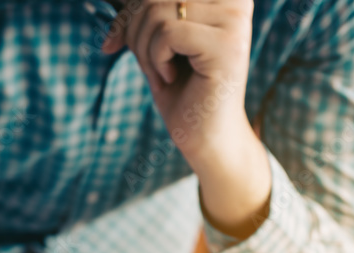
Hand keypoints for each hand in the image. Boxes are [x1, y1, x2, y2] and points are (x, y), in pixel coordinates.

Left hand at [102, 0, 252, 166]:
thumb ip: (146, 9)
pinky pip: (167, 33)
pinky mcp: (227, 46)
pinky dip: (156, 60)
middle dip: (135, 30)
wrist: (206, 138)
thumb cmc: (183, 90)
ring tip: (162, 75)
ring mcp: (234, 22)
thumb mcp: (156, 38)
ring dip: (145, 50)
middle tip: (148, 65)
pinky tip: (170, 79)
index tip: (117, 40)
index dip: (131, 11)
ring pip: (158, 12)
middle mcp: (236, 1)